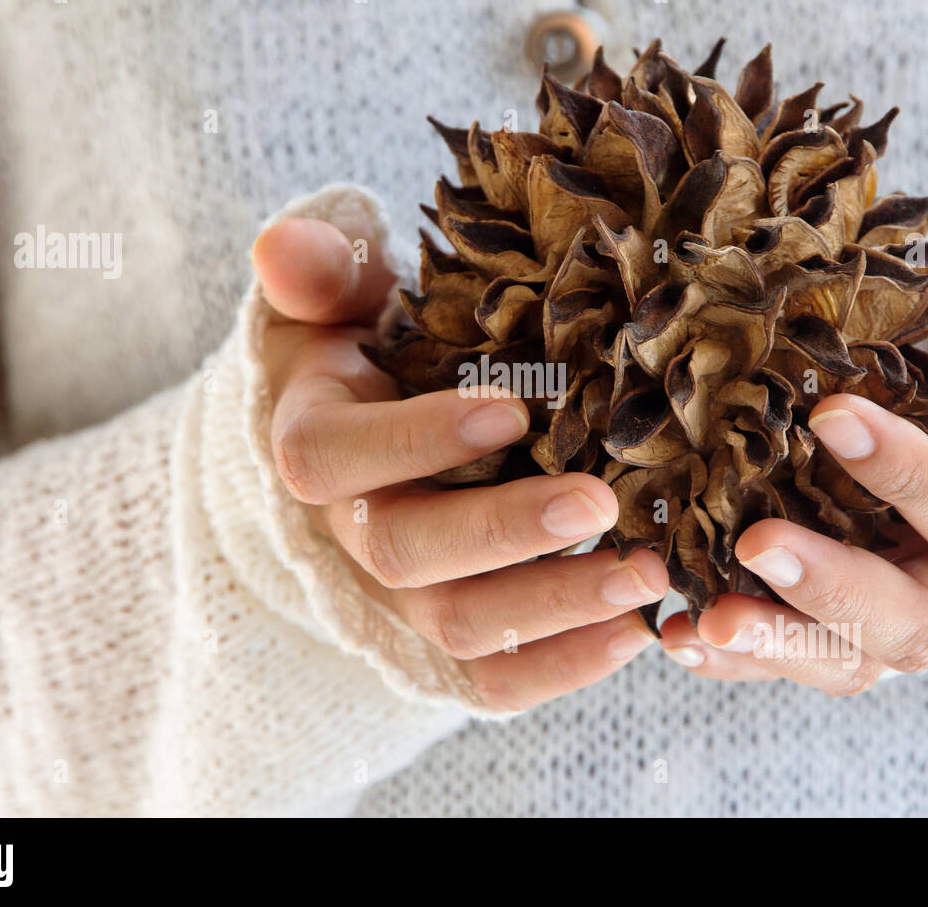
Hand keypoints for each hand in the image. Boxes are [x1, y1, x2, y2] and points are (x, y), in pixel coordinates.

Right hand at [252, 216, 665, 710]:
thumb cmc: (369, 349)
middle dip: (504, 532)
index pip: (334, 458)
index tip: (509, 410)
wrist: (376, 433)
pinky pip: (493, 679)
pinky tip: (635, 633)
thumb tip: (282, 249)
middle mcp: (348, 534)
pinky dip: (561, 668)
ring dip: (553, 607)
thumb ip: (321, 274)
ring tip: (645, 573)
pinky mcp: (450, 634)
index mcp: (314, 445)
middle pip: (406, 554)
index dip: (415, 440)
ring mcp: (398, 596)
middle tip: (600, 502)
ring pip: (458, 627)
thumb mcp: (338, 300)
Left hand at [659, 277, 927, 694]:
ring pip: (847, 659)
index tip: (833, 418)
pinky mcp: (838, 611)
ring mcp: (898, 604)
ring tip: (701, 623)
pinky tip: (677, 634)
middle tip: (758, 547)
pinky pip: (795, 650)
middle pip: (913, 623)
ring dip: (772, 644)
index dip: (911, 477)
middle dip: (832, 591)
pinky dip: (736, 653)